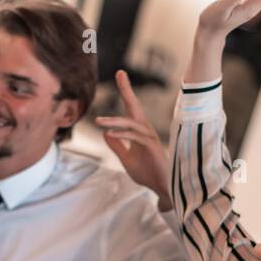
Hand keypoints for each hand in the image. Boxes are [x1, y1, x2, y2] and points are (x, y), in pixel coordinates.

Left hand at [95, 71, 170, 207]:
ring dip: (114, 122)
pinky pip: (135, 137)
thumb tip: (105, 134)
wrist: (161, 187)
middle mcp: (145, 130)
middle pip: (135, 106)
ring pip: (131, 122)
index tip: (121, 74)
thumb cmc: (147, 173)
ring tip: (99, 121)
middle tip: (120, 73)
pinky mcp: (151, 147)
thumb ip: (117, 146)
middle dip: (127, 89)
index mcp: (139, 131)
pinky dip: (122, 135)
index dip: (126, 92)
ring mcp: (149, 137)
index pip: (130, 109)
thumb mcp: (126, 159)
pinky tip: (110, 134)